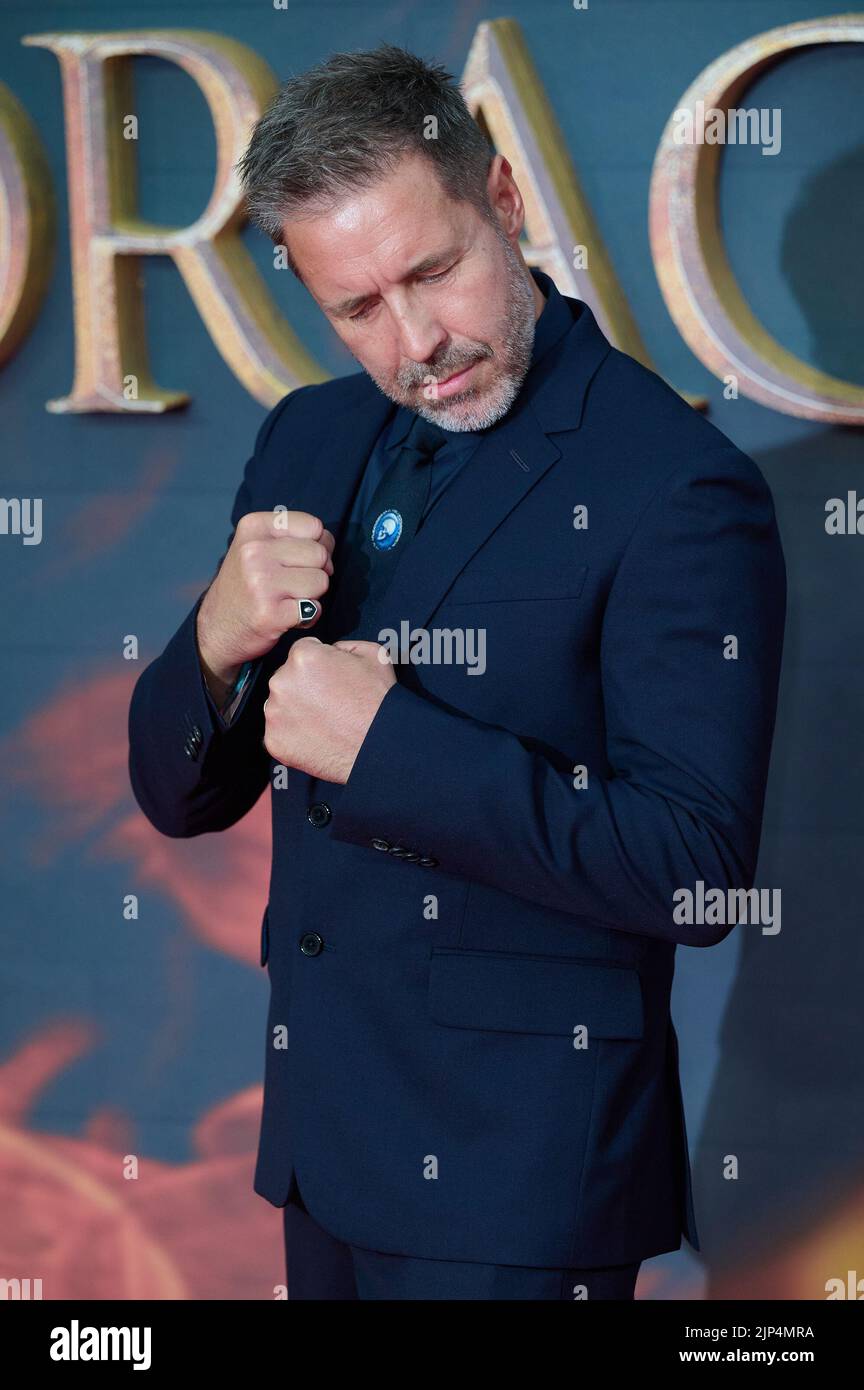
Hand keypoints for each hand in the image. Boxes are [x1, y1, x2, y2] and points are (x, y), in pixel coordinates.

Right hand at [196, 510, 334, 694]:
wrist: (215, 628)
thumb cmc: (245, 585)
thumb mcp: (256, 546)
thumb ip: (292, 536)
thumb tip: (329, 545)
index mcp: (254, 528)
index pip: (313, 525)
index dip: (317, 544)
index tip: (299, 559)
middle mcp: (254, 551)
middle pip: (320, 553)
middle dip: (316, 571)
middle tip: (294, 583)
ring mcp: (261, 583)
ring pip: (321, 581)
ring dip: (313, 594)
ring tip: (289, 599)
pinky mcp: (270, 614)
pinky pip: (315, 609)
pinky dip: (309, 616)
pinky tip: (288, 616)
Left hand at [263, 638, 396, 782]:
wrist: (381, 746)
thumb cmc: (379, 702)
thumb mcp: (373, 654)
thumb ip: (344, 645)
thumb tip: (331, 650)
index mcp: (303, 657)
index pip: (301, 652)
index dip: (318, 665)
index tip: (328, 679)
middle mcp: (282, 682)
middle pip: (286, 678)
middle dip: (303, 687)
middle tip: (328, 702)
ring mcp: (275, 714)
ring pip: (280, 705)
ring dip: (296, 710)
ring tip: (324, 721)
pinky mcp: (274, 741)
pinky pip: (279, 732)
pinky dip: (294, 735)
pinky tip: (316, 736)